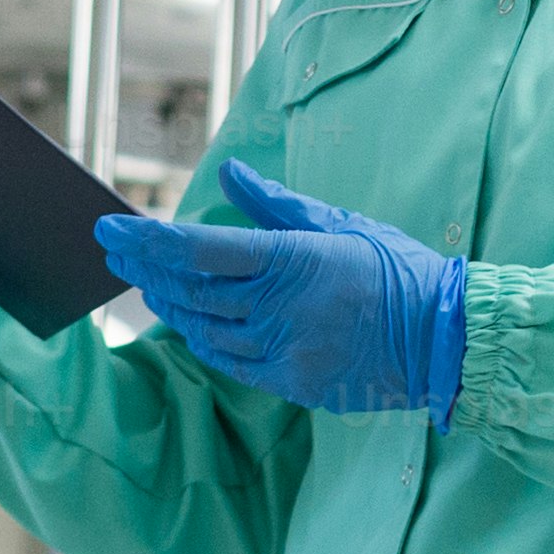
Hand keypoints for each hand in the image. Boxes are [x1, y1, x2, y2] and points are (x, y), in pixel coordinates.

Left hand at [94, 155, 465, 422]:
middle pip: (189, 290)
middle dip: (144, 269)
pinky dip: (204, 339)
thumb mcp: (340, 223)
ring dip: (169, 305)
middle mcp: (281, 305)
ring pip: (204, 328)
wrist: (443, 335)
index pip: (199, 248)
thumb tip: (228, 172)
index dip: (147, 240)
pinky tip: (190, 322)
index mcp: (291, 258)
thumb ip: (275, 203)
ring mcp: (285, 348)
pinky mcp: (293, 381)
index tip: (110, 229)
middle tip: (116, 253)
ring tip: (148, 283)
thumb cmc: (395, 268)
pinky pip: (231, 361)